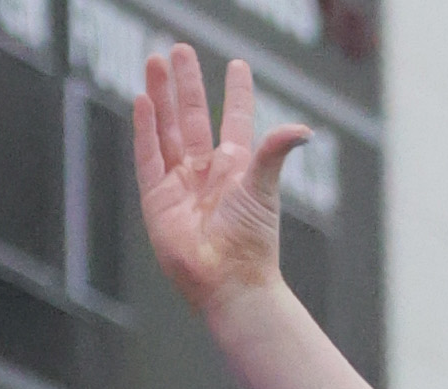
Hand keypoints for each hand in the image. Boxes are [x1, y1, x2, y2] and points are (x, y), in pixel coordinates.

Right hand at [134, 46, 312, 319]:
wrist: (228, 280)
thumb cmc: (252, 242)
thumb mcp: (263, 189)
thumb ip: (274, 153)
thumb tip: (304, 129)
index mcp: (237, 170)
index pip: (235, 122)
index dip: (237, 95)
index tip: (238, 66)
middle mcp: (208, 173)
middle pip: (192, 118)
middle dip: (186, 85)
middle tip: (179, 49)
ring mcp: (180, 184)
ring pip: (167, 130)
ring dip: (161, 96)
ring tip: (155, 60)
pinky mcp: (157, 198)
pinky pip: (148, 156)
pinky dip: (145, 128)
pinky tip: (143, 99)